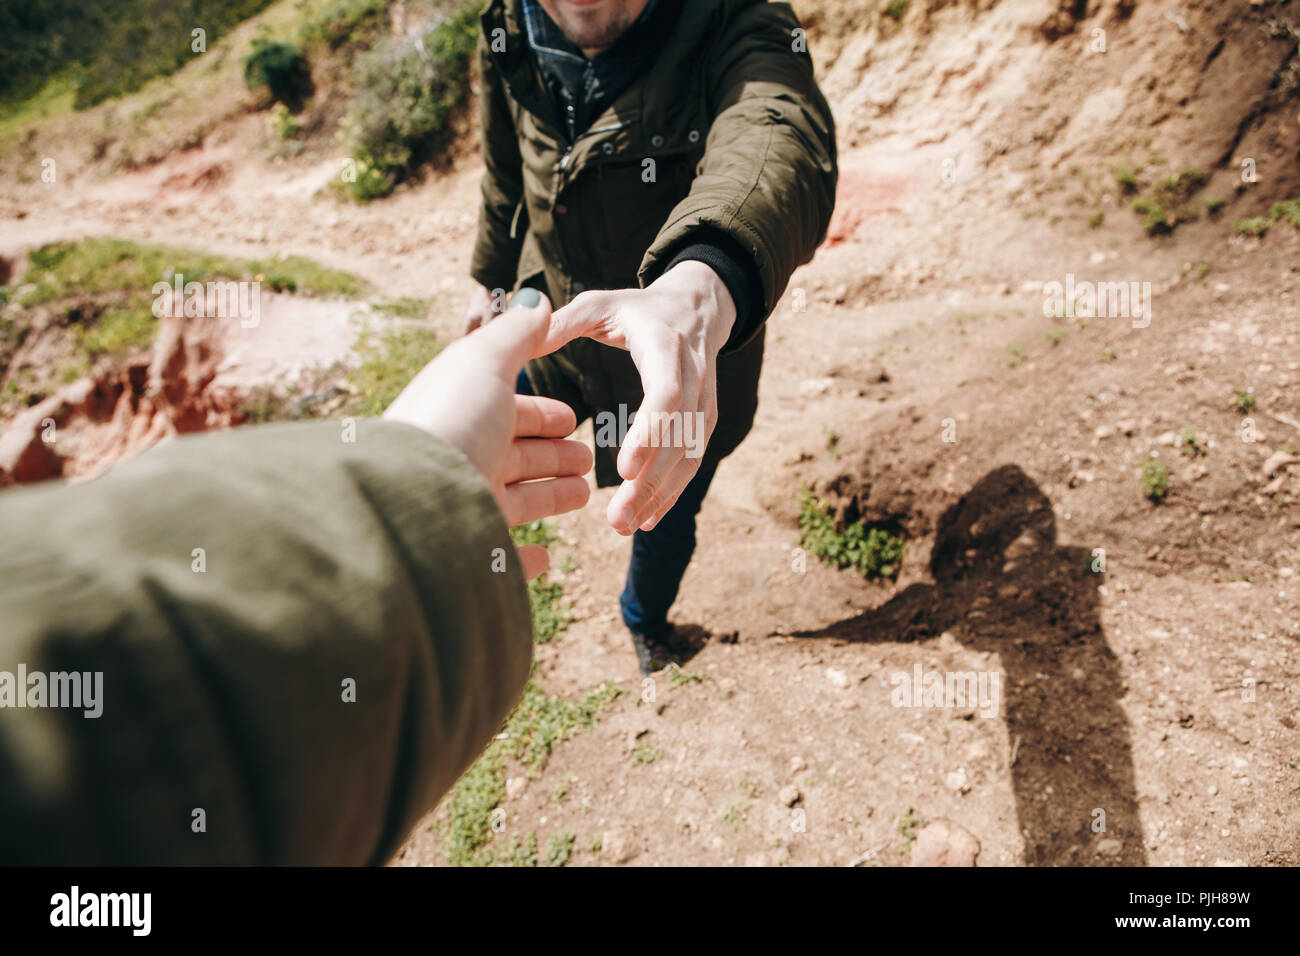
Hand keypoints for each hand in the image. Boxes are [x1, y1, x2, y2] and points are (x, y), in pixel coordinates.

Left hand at [384, 291, 591, 578]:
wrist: (409, 500)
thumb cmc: (450, 421)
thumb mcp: (485, 363)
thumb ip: (516, 334)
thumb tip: (536, 300)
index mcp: (463, 414)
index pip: (510, 412)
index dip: (542, 414)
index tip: (572, 418)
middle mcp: (461, 460)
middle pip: (517, 457)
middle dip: (553, 455)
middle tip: (587, 460)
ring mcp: (465, 509)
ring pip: (518, 502)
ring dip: (551, 498)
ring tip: (584, 496)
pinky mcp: (472, 553)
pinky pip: (501, 559)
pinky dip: (524, 560)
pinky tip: (545, 557)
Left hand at [543, 261, 735, 534]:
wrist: (698, 306)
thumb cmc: (638, 308)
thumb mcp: (600, 303)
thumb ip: (562, 322)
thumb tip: (525, 330)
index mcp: (666, 346)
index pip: (666, 394)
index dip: (649, 432)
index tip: (623, 469)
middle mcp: (693, 376)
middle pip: (679, 437)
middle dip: (650, 481)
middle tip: (617, 518)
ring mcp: (704, 401)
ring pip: (689, 456)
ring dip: (660, 495)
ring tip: (626, 526)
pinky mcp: (704, 421)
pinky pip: (692, 462)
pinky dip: (671, 493)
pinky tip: (646, 519)